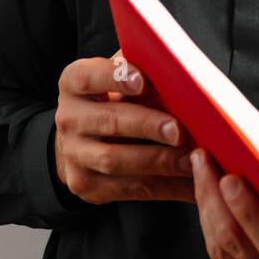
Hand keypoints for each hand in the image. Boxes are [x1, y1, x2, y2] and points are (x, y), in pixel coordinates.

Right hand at [53, 51, 195, 204]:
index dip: (114, 78)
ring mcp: (73, 155)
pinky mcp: (86, 185)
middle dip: (146, 126)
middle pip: (109, 121)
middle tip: (177, 130)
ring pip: (115, 160)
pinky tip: (189, 182)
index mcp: (74, 83)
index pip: (88, 77)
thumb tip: (179, 69)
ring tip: (190, 160)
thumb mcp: (119, 79)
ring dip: (158, 161)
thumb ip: (139, 70)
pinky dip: (164, 187)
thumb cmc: (114, 100)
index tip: (142, 80)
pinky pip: (129, 189)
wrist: (82, 140)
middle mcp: (68, 118)